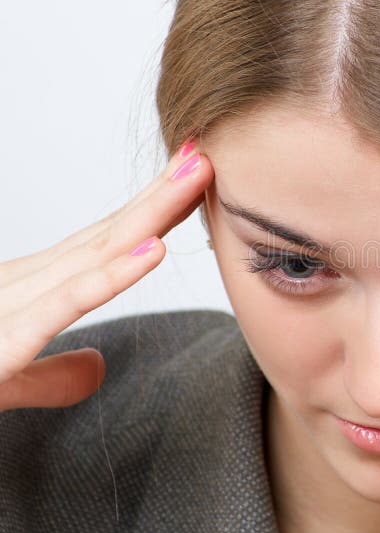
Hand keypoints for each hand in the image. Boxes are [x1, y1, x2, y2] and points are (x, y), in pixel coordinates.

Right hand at [0, 141, 213, 410]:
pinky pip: (61, 302)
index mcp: (32, 290)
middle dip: (161, 193)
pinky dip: (109, 275)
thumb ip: (51, 376)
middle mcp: (24, 285)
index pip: (103, 241)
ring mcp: (10, 306)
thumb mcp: (5, 380)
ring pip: (94, 252)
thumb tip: (99, 367)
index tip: (194, 179)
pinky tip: (150, 249)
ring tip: (197, 174)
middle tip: (207, 152)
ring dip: (150, 212)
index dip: (151, 209)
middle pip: (107, 232)